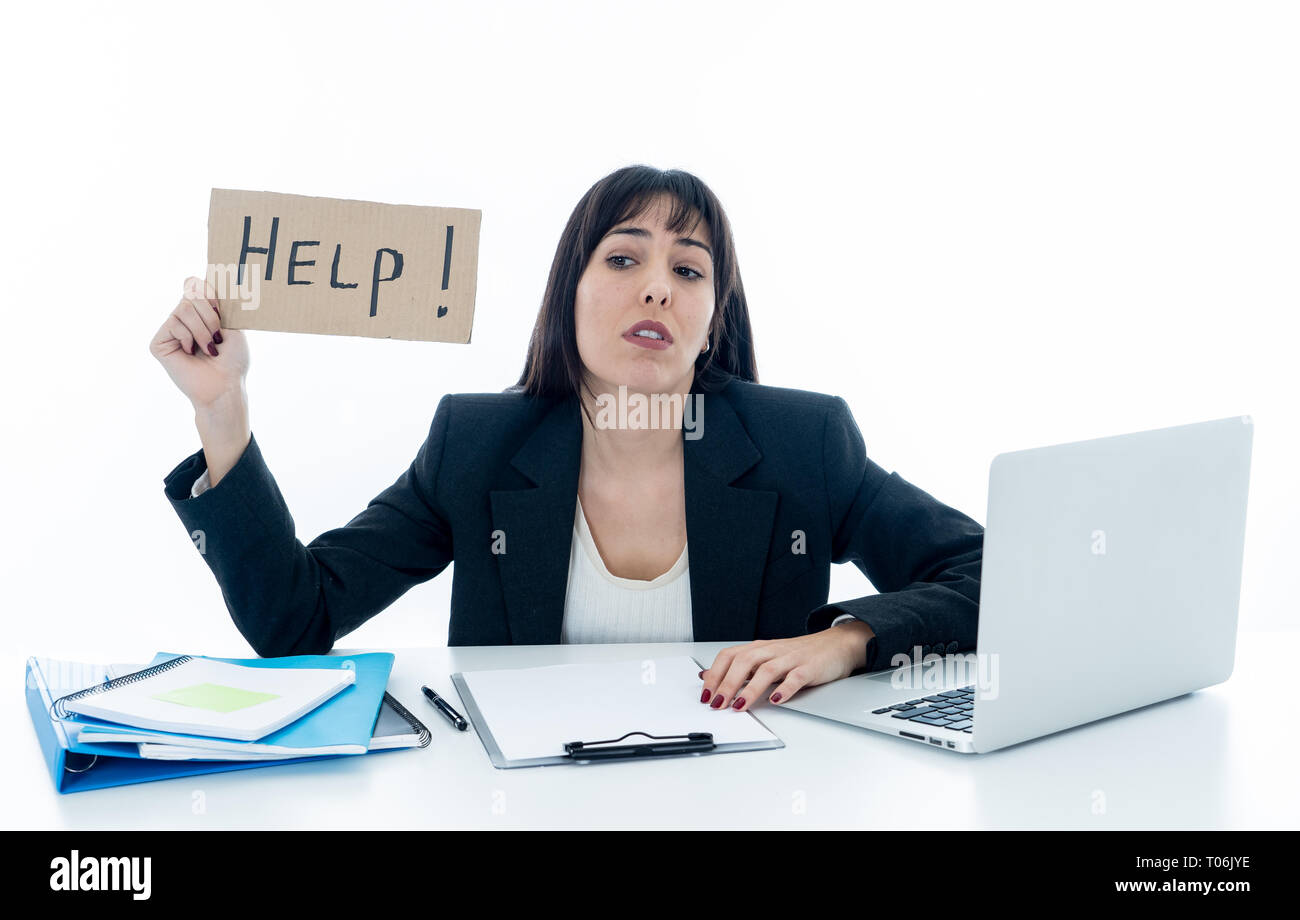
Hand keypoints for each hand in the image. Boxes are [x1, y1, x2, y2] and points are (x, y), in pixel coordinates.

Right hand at [149, 275, 250, 410]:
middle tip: (218, 337)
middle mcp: (184, 318)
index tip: (220, 305)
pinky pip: (174, 323)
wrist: (225, 386)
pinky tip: (191, 353)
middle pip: (192, 292)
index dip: (208, 289)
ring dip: (203, 330)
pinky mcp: (159, 342)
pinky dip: (189, 337)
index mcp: (202, 312)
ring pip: (184, 308)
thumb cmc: (233, 360)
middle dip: (211, 315)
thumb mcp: (233, 325)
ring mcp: (170, 329)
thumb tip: (198, 278)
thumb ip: (216, 302)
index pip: (196, 283)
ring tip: (208, 348)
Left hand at [698, 620, 874, 711]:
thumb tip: (708, 676)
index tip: (705, 695)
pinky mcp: (810, 668)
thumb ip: (739, 667)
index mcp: (759, 649)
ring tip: (739, 706)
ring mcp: (791, 658)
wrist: (836, 644)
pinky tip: (777, 700)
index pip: (730, 656)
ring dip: (750, 689)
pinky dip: (785, 689)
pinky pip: (796, 677)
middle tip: (717, 704)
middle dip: (727, 683)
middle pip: (744, 662)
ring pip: (767, 670)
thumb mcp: (766, 657)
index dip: (715, 674)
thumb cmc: (799, 654)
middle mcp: (772, 651)